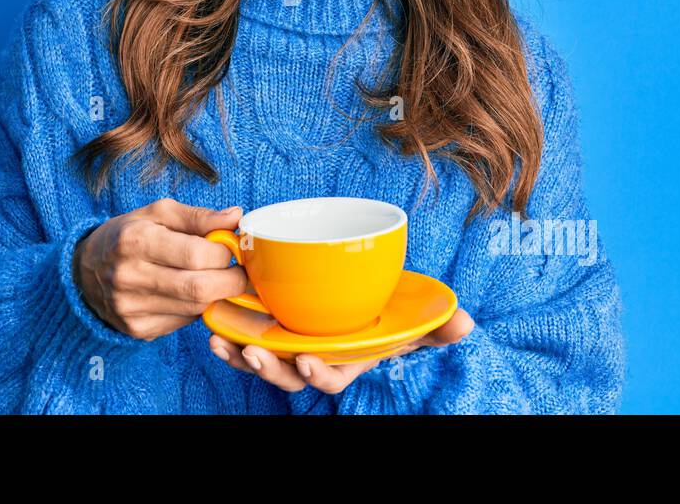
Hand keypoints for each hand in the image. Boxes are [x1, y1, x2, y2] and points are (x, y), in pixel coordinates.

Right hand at [72, 197, 248, 340]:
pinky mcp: (137, 329)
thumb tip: (236, 217)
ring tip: (217, 279)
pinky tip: (192, 294)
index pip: (197, 255)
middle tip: (239, 272)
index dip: (224, 253)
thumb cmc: (129, 234)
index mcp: (136, 240)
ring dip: (216, 295)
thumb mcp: (158, 213)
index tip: (232, 248)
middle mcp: (130, 276)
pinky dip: (196, 309)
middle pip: (199, 288)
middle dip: (231, 281)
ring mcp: (131, 308)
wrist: (85, 271)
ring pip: (195, 309)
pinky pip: (183, 323)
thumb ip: (199, 216)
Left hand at [208, 307, 474, 393]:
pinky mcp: (269, 332)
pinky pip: (245, 343)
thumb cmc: (383, 315)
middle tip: (256, 353)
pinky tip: (214, 332)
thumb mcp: (410, 318)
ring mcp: (288, 350)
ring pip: (262, 363)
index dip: (316, 375)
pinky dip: (229, 341)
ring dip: (242, 356)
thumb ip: (434, 323)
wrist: (360, 301)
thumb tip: (466, 324)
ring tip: (225, 343)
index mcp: (343, 361)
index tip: (306, 361)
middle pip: (288, 376)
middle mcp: (312, 360)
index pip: (329, 379)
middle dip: (270, 369)